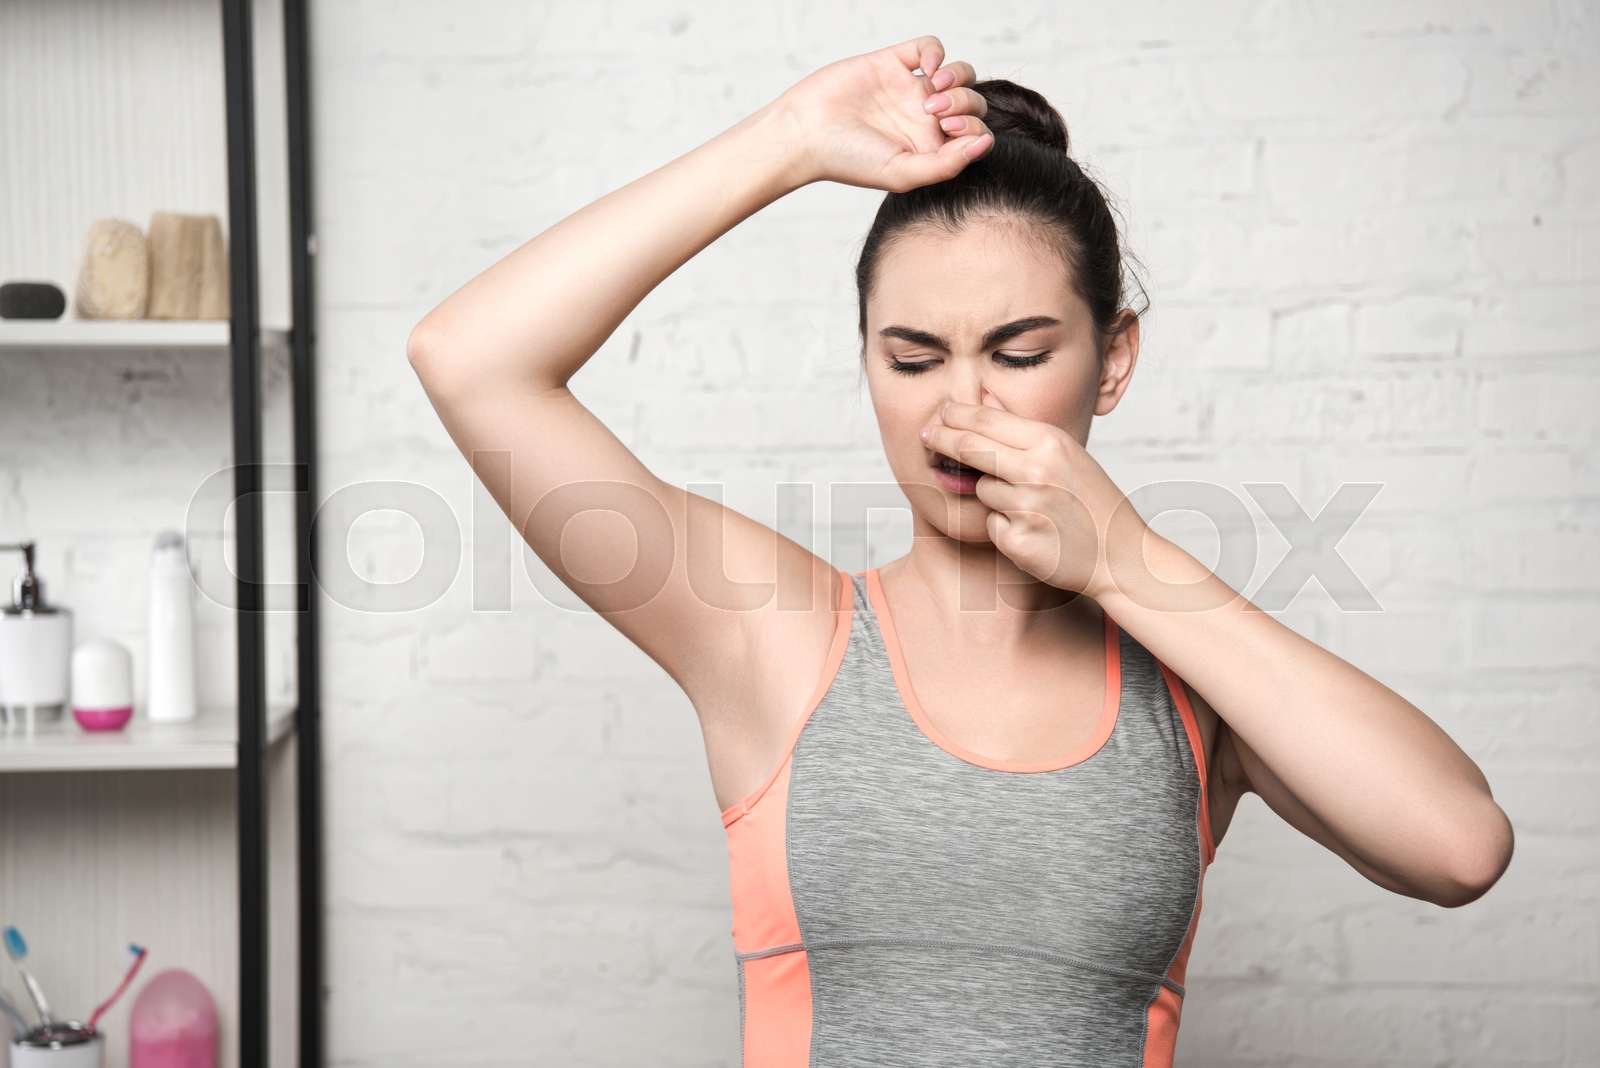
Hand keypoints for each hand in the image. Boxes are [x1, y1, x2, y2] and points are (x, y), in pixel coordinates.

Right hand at [775, 35, 994, 191]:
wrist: (806, 132)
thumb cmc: (848, 160)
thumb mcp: (902, 173)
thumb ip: (947, 164)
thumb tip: (984, 143)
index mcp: (930, 148)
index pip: (975, 135)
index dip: (974, 128)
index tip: (948, 130)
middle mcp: (924, 119)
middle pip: (972, 103)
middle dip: (964, 103)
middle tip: (933, 112)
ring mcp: (909, 89)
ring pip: (959, 74)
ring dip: (957, 79)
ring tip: (931, 91)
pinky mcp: (893, 62)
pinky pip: (930, 47)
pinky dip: (938, 52)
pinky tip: (928, 68)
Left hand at [920, 397, 1148, 597]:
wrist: (1121, 554)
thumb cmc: (1092, 501)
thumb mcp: (1069, 454)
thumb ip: (1025, 432)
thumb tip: (983, 399)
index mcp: (1051, 443)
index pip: (986, 420)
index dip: (954, 415)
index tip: (939, 415)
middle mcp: (1036, 471)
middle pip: (969, 448)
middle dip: (942, 440)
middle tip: (926, 437)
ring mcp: (1026, 507)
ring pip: (980, 489)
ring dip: (992, 494)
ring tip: (1029, 504)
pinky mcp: (1017, 540)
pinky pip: (991, 523)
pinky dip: (1004, 526)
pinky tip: (1033, 530)